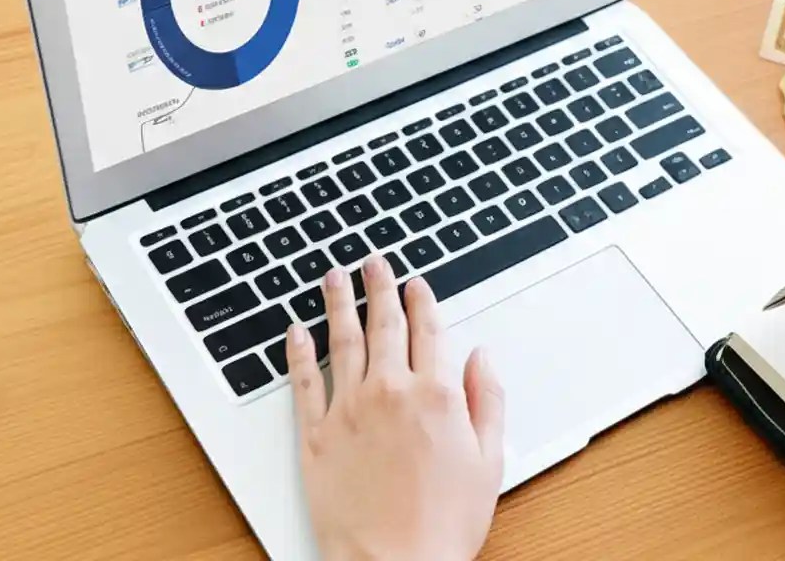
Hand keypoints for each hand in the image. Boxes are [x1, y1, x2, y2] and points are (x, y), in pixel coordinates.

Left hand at [287, 254, 504, 560]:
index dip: (422, 300)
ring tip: (334, 277)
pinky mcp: (316, 436)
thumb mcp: (489, 459)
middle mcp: (390, 392)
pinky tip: (296, 331)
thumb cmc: (445, 522)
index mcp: (435, 395)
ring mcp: (349, 411)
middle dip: (379, 288)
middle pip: (384, 325)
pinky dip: (298, 352)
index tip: (416, 283)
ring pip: (342, 341)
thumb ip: (485, 401)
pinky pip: (304, 382)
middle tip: (373, 262)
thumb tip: (480, 360)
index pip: (428, 330)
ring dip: (338, 303)